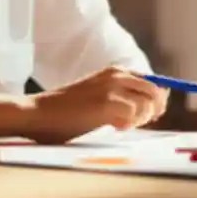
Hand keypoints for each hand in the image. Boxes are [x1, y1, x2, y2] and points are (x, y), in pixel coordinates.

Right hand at [25, 67, 167, 143]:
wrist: (40, 112)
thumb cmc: (68, 110)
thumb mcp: (99, 97)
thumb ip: (124, 97)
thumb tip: (155, 108)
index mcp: (116, 71)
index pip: (154, 81)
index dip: (156, 100)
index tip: (151, 115)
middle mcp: (117, 74)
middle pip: (156, 92)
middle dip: (154, 110)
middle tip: (136, 123)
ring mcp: (113, 87)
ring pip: (148, 104)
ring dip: (140, 119)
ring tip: (119, 124)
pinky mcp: (107, 102)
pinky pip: (134, 115)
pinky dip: (128, 124)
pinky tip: (113, 126)